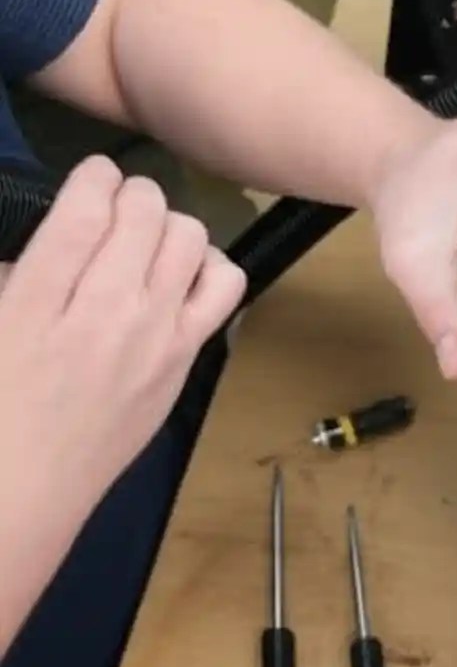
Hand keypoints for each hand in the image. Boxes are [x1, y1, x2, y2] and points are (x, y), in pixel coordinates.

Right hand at [0, 156, 244, 497]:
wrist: (23, 492)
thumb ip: (11, 276)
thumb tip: (47, 240)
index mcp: (36, 304)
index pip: (86, 211)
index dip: (94, 176)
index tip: (93, 174)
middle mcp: (106, 313)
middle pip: (146, 214)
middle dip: (132, 192)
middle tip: (117, 204)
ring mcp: (156, 337)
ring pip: (190, 240)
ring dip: (170, 222)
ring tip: (148, 237)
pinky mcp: (185, 359)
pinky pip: (225, 288)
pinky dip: (210, 265)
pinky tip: (183, 274)